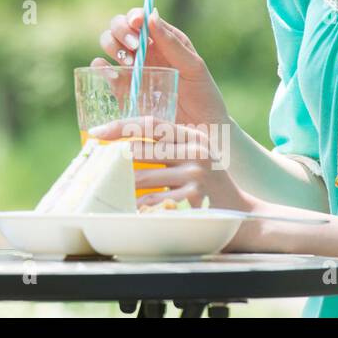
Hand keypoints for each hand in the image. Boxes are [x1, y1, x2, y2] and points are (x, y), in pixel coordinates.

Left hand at [91, 117, 258, 212]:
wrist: (241, 214)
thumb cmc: (206, 184)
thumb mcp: (192, 157)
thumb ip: (165, 147)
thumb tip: (118, 145)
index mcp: (192, 136)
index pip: (150, 123)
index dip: (120, 126)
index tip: (96, 134)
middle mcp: (195, 151)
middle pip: (140, 148)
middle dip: (114, 159)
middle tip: (96, 166)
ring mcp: (196, 175)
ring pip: (141, 176)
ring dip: (120, 184)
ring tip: (106, 188)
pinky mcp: (194, 198)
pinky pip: (152, 200)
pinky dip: (136, 204)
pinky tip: (126, 206)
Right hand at [96, 7, 229, 126]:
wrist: (201, 130)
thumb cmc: (203, 95)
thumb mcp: (193, 66)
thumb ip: (172, 43)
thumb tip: (151, 15)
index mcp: (161, 39)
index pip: (140, 18)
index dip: (134, 16)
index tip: (137, 23)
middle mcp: (142, 50)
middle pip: (118, 28)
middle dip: (120, 31)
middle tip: (135, 48)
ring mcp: (130, 69)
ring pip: (108, 45)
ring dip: (112, 47)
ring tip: (130, 63)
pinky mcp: (121, 89)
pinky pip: (103, 73)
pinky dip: (100, 68)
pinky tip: (112, 73)